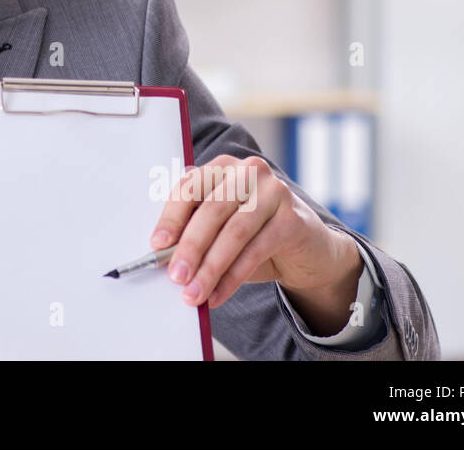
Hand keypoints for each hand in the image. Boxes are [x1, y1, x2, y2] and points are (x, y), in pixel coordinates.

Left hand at [150, 155, 362, 333]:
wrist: (306, 251)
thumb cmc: (253, 236)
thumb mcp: (220, 228)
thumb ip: (195, 232)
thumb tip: (164, 256)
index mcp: (223, 167)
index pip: (190, 186)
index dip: (171, 216)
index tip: (157, 244)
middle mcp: (249, 171)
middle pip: (211, 210)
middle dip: (190, 247)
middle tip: (175, 277)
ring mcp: (274, 191)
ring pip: (234, 233)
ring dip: (210, 268)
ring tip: (193, 294)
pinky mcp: (293, 218)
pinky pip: (256, 251)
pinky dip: (233, 278)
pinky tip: (217, 295)